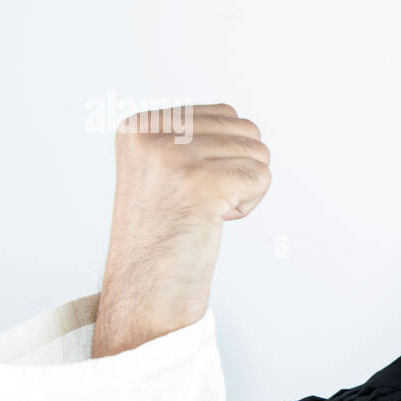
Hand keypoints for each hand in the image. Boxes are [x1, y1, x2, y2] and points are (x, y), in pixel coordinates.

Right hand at [92, 103, 270, 356]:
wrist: (145, 286)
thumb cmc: (163, 234)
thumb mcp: (162, 170)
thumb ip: (193, 139)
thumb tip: (246, 126)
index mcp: (140, 125)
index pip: (225, 114)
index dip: (225, 156)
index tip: (190, 187)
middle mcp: (152, 134)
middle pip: (246, 130)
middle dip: (238, 171)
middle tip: (201, 203)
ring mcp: (174, 157)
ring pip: (258, 154)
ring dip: (243, 189)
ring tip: (204, 212)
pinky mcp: (200, 182)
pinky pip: (260, 178)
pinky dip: (248, 204)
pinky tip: (215, 220)